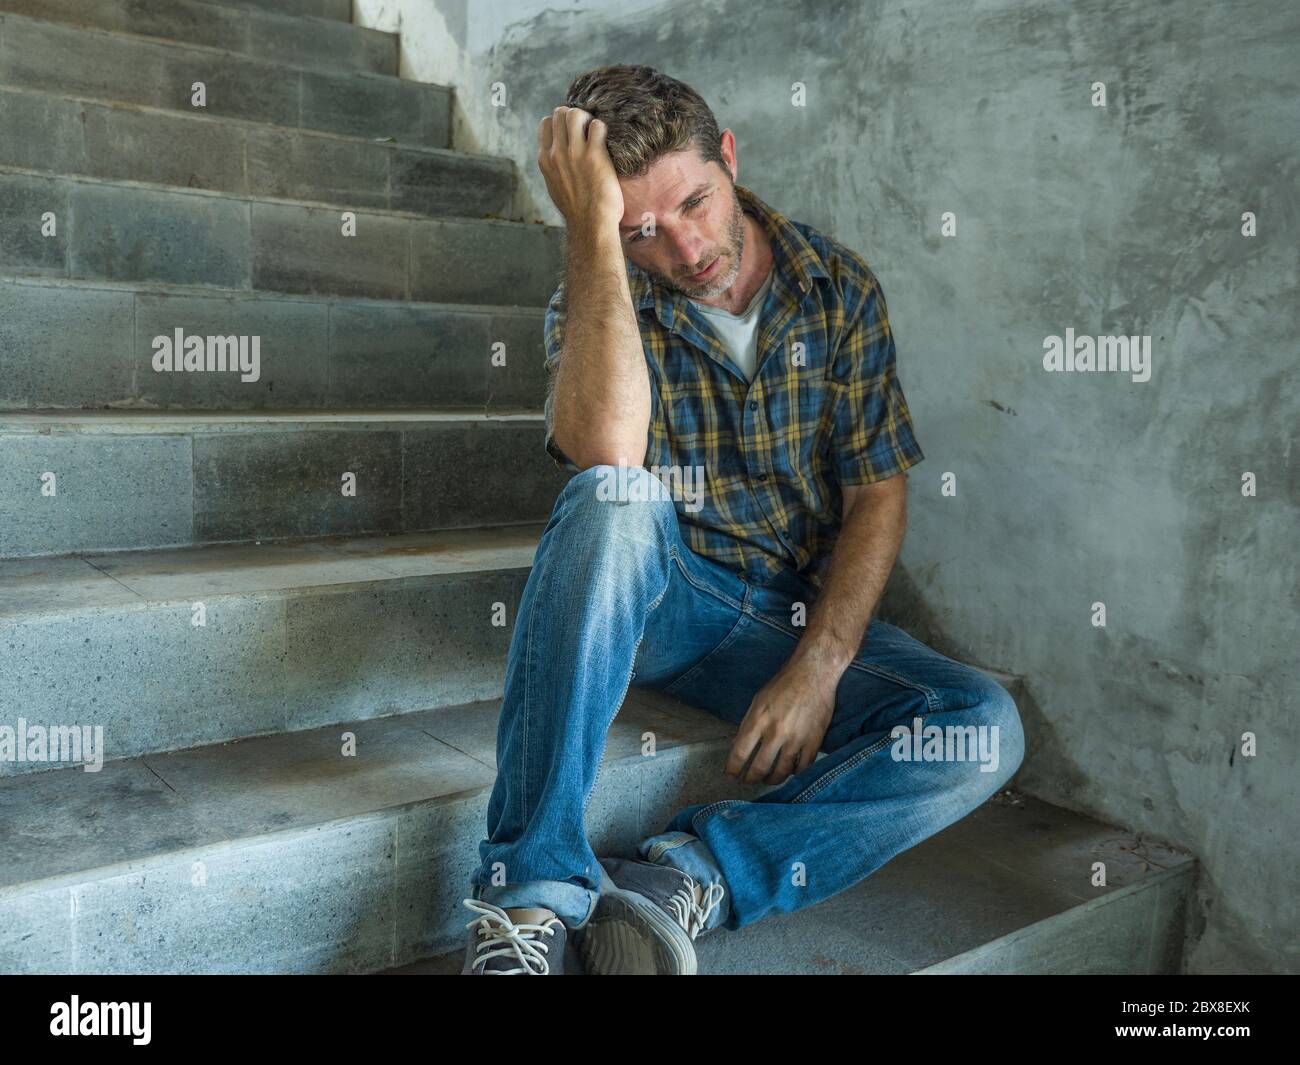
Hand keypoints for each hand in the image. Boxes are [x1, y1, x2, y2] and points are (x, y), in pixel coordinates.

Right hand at [536, 106, 623, 234]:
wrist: (590, 225)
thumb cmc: (576, 209)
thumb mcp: (554, 186)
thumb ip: (553, 167)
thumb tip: (557, 155)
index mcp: (545, 160)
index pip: (546, 123)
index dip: (560, 121)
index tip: (572, 130)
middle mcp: (557, 153)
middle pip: (561, 113)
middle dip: (575, 115)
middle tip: (587, 128)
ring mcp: (574, 153)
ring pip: (576, 113)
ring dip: (588, 118)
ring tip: (596, 132)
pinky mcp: (594, 156)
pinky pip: (597, 126)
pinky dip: (603, 129)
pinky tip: (606, 142)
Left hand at [726, 658, 837, 785]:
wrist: (814, 672)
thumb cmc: (783, 684)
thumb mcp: (758, 701)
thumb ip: (749, 725)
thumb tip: (739, 748)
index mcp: (758, 720)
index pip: (740, 753)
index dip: (732, 769)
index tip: (730, 776)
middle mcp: (776, 732)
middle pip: (759, 768)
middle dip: (750, 779)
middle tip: (748, 781)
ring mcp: (797, 738)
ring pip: (782, 772)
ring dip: (772, 779)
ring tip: (768, 779)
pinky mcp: (815, 740)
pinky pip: (803, 766)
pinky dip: (795, 773)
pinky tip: (790, 771)